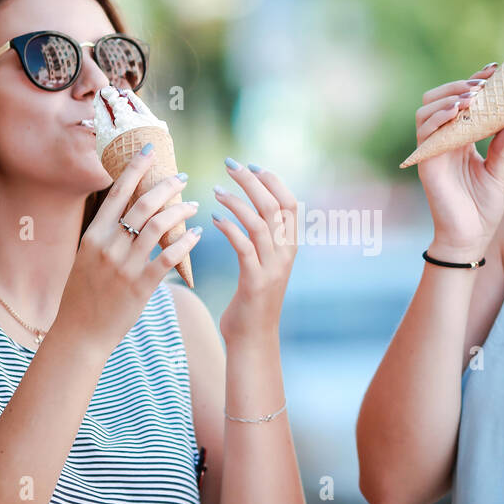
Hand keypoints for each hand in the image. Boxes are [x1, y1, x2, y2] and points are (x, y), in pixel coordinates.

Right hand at [60, 144, 201, 355]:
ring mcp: (123, 266)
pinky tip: (198, 235)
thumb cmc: (85, 295)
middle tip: (181, 177)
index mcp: (93, 235)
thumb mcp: (87, 258)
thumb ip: (106, 235)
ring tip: (193, 204)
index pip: (116, 193)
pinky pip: (168, 258)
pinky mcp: (140, 286)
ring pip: (158, 227)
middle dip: (165, 186)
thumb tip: (127, 211)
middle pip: (142, 205)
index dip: (134, 168)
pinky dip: (185, 243)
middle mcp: (107, 246)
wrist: (80, 333)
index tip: (149, 149)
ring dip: (179, 211)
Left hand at [211, 160, 297, 343]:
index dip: (273, 180)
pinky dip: (230, 229)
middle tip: (230, 164)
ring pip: (260, 223)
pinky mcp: (255, 281)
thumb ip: (262, 239)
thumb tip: (251, 209)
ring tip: (216, 190)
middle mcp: (286, 254)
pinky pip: (244, 247)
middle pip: (275, 206)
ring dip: (237, 202)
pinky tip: (214, 220)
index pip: (290, 202)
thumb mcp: (264, 264)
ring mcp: (272, 267)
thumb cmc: (252, 300)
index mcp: (289, 246)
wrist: (254, 339)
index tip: (251, 165)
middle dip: (252, 181)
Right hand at [413, 62, 503, 260]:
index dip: (474, 82)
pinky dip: (440, 115)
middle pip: (438, 98)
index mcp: (460, 139)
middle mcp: (443, 141)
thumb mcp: (500, 170)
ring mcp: (432, 151)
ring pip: (427, 109)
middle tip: (484, 84)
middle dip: (460, 85)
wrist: (471, 238)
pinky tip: (459, 109)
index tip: (495, 71)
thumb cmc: (483, 208)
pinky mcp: (427, 162)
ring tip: (473, 95)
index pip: (460, 101)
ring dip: (449, 96)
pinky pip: (425, 131)